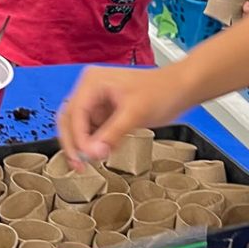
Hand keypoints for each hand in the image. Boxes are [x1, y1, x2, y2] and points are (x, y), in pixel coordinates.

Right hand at [57, 64, 188, 164]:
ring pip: (77, 127)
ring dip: (81, 145)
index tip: (85, 157)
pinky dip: (93, 143)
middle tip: (78, 166)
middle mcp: (90, 89)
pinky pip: (92, 130)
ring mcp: (97, 100)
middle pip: (68, 119)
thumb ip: (112, 134)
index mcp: (93, 82)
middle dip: (72, 143)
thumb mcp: (136, 114)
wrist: (180, 88)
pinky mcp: (105, 111)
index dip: (77, 137)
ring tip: (87, 164)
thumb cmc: (162, 91)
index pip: (74, 113)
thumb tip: (92, 153)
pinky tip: (99, 154)